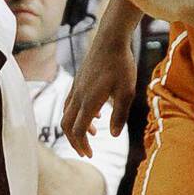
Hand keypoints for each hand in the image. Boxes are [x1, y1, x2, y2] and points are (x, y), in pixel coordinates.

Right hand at [61, 26, 135, 157]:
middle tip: (86, 151)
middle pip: (67, 125)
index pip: (77, 131)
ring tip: (91, 133)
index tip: (90, 155)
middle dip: (74, 141)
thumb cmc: (121, 64)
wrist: (110, 39)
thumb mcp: (127, 91)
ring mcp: (76, 88)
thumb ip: (120, 115)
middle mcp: (78, 96)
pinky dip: (78, 114)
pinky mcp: (78, 81)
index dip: (82, 146)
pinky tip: (94, 113)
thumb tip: (113, 135)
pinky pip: (71, 103)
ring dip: (76, 128)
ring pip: (67, 114)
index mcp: (89, 101)